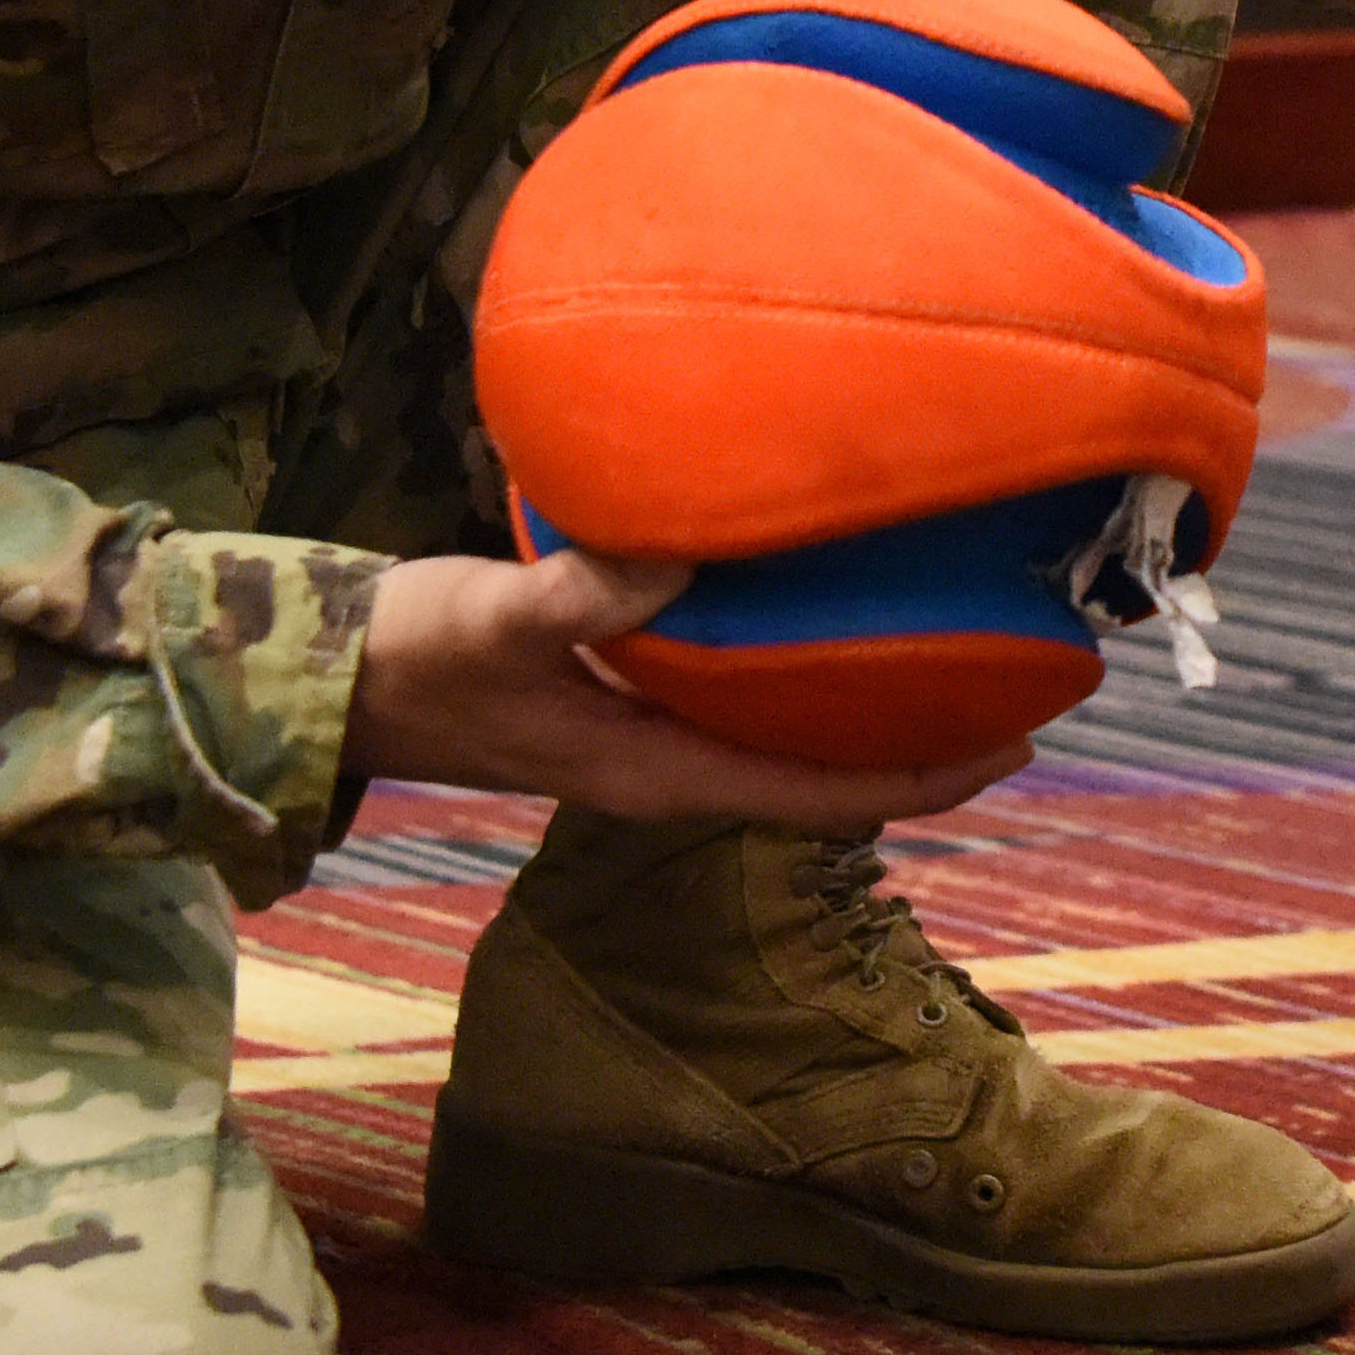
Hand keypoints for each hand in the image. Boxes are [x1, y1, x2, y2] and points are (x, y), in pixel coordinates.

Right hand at [343, 547, 1033, 830]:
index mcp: (658, 773)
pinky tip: (838, 593)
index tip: (1021, 739)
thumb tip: (677, 560)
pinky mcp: (630, 693)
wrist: (326, 674)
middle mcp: (671, 765)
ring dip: (872, 693)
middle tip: (1028, 672)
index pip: (824, 794)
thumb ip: (576, 597)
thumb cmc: (409, 656)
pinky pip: (749, 689)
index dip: (927, 775)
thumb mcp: (490, 622)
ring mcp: (651, 734)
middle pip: (829, 769)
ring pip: (792, 729)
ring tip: (963, 629)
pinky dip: (807, 657)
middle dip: (926, 734)